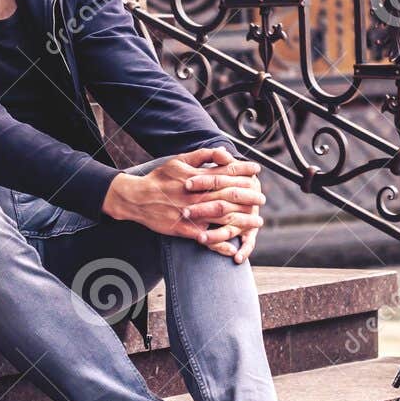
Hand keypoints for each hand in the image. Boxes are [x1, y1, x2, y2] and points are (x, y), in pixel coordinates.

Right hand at [101, 148, 262, 254]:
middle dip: (249, 197)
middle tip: (262, 198)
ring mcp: (190, 213)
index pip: (226, 172)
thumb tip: (223, 152)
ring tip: (257, 222)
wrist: (137, 198)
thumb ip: (202, 155)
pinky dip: (220, 244)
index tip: (257, 171)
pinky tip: (234, 247)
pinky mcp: (183, 229)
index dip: (244, 171)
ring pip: (222, 217)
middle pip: (229, 195)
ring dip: (242, 221)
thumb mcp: (179, 160)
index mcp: (196, 177)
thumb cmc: (160, 178)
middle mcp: (196, 195)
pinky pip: (205, 238)